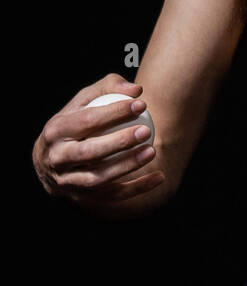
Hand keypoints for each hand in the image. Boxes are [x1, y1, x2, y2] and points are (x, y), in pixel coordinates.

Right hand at [33, 73, 166, 205]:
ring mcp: (67, 181)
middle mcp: (57, 158)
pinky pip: (112, 196)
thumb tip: (136, 90)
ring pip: (99, 178)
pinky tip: (159, 177)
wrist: (48, 159)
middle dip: (119, 142)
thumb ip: (108, 88)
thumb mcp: (83, 101)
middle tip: (145, 131)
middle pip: (89, 152)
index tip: (141, 104)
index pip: (86, 120)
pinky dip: (137, 189)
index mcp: (56, 130)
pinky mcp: (81, 197)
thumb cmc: (74, 123)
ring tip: (151, 151)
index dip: (114, 112)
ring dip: (127, 166)